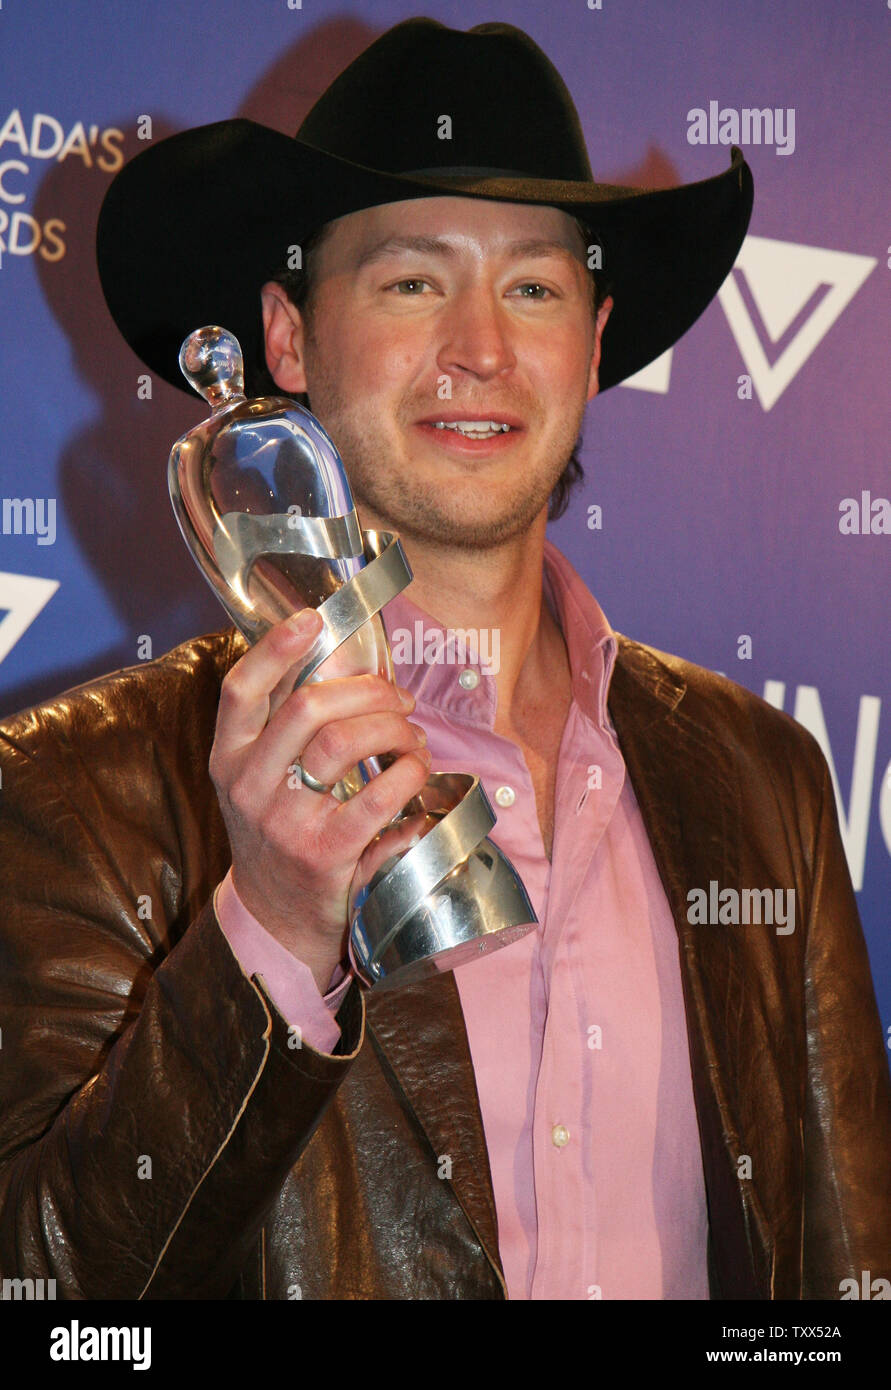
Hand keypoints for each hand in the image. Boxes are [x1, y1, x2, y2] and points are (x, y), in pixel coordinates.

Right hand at [209, 608, 431, 991]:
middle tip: (400, 699)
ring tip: (412, 737)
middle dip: (369, 690)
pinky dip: (410, 775)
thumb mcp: (259, 779)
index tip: (312, 620)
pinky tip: (417, 773)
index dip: (275, 647)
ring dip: (393, 728)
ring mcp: (285, 821)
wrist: (277, 919)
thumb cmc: (279, 832)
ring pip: (345, 742)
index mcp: (228, 758)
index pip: (240, 689)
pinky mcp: (325, 853)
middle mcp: (249, 785)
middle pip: (308, 706)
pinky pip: (379, 796)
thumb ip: (284, 727)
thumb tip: (338, 662)